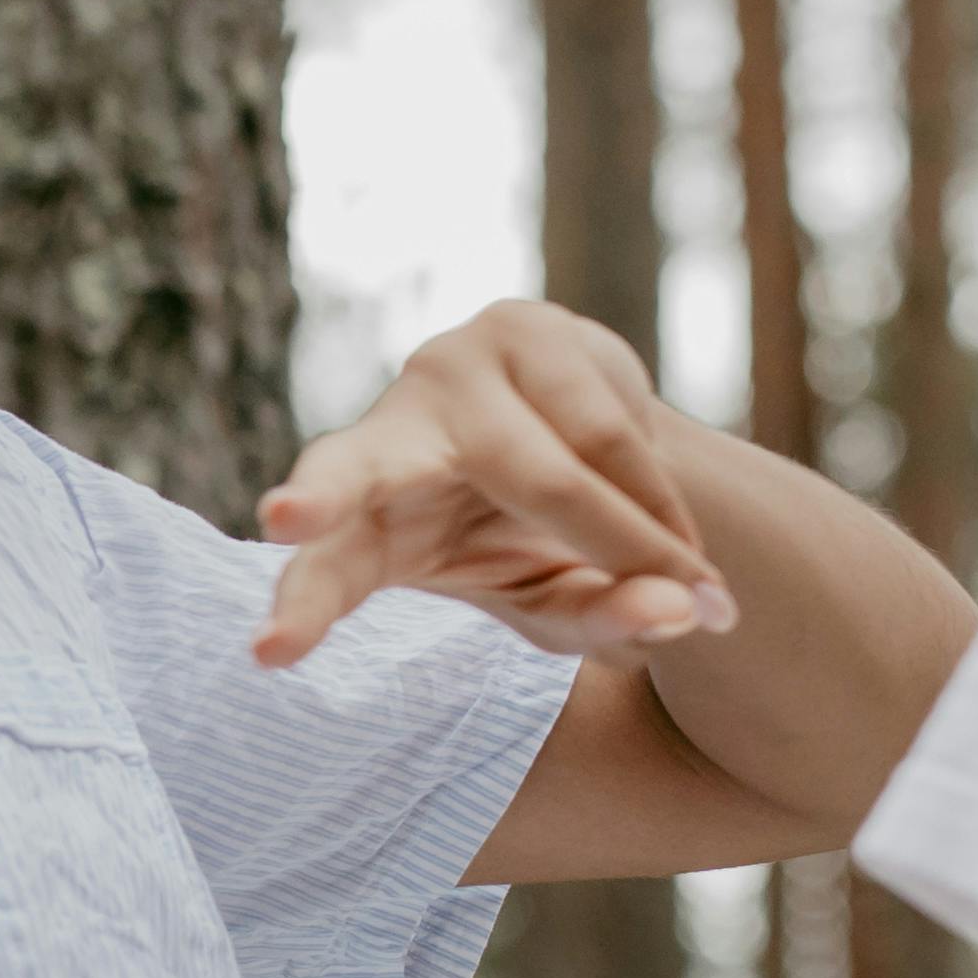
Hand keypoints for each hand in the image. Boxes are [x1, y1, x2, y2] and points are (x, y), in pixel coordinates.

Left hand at [253, 298, 726, 667]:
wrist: (598, 433)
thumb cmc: (546, 538)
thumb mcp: (559, 604)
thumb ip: (600, 619)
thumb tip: (680, 609)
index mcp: (365, 522)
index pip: (325, 566)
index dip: (300, 606)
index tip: (269, 651)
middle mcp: (389, 432)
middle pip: (357, 471)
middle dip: (326, 496)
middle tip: (281, 519)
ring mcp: (447, 369)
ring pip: (554, 475)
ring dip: (644, 546)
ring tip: (708, 605)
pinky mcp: (520, 326)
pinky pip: (609, 433)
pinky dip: (665, 504)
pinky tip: (689, 542)